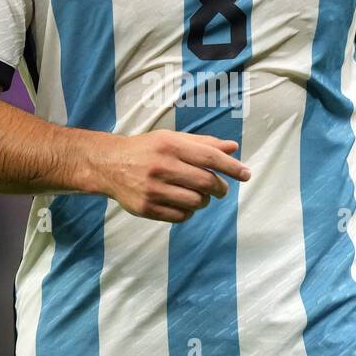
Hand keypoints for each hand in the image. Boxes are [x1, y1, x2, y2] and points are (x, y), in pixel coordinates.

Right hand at [97, 130, 250, 222]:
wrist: (108, 164)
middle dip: (220, 188)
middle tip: (219, 189)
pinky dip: (188, 212)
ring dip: (204, 201)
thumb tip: (233, 148)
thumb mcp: (172, 139)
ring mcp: (152, 189)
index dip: (232, 167)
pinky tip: (182, 203)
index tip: (246, 175)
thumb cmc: (147, 150)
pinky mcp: (146, 208)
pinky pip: (181, 216)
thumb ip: (203, 144)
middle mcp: (161, 167)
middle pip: (206, 183)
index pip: (210, 158)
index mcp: (169, 145)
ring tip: (197, 195)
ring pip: (196, 202)